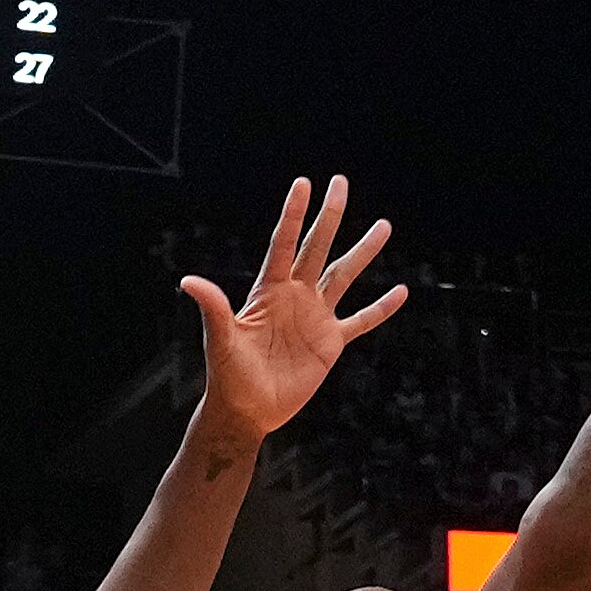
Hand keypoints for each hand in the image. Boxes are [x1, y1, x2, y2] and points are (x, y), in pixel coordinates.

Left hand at [183, 178, 407, 439]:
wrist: (247, 409)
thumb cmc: (227, 374)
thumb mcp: (221, 340)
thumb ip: (214, 309)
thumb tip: (190, 281)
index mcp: (269, 290)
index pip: (284, 244)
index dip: (293, 214)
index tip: (304, 184)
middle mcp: (295, 296)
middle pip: (317, 247)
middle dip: (330, 216)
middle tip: (341, 182)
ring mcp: (315, 317)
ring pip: (344, 276)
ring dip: (363, 252)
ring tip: (384, 226)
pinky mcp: (330, 343)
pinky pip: (361, 320)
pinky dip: (381, 308)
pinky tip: (401, 292)